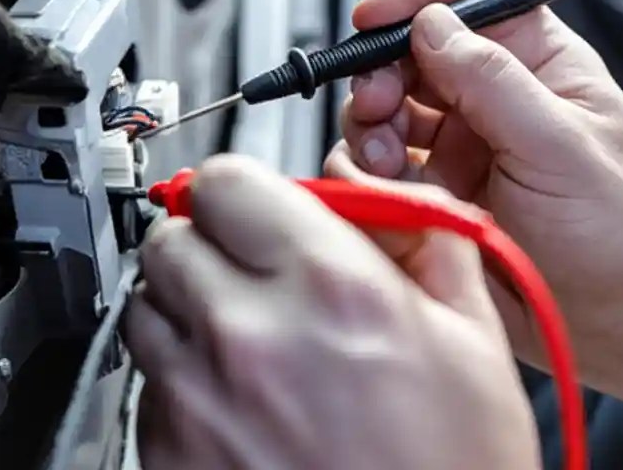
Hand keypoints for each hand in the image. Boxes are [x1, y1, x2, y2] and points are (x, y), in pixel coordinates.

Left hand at [126, 155, 539, 469]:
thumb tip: (385, 196)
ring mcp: (197, 397)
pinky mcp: (167, 450)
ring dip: (188, 307)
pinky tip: (239, 400)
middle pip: (172, 235)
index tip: (258, 206)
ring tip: (248, 342)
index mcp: (331, 288)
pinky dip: (180, 377)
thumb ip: (429, 244)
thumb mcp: (474, 344)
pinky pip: (148, 380)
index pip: (226, 179)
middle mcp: (250, 335)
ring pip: (147, 303)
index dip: (245, 189)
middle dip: (211, 243)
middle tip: (253, 273)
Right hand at [326, 0, 622, 369]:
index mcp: (538, 64)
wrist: (610, 325)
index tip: (378, 12)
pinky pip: (375, 160)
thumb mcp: (562, 149)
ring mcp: (457, 142)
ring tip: (390, 160)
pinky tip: (392, 190)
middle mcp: (491, 96)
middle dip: (381, 68)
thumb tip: (433, 24)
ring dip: (371, 123)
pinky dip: (367, 169)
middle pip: (410, 46)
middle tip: (377, 101)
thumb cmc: (615, 236)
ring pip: (384, 102)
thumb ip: (495, 83)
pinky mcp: (431, 187)